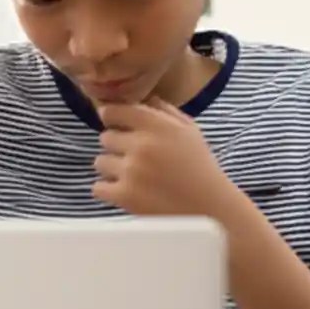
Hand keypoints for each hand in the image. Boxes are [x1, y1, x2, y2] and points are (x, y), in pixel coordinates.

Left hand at [93, 97, 245, 217]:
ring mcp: (131, 171)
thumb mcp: (190, 131)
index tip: (115, 124)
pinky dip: (108, 190)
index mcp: (158, 126)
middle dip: (116, 146)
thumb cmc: (200, 167)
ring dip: (112, 168)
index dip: (111, 117)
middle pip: (105, 138)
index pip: (114, 111)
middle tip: (134, 157)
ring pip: (99, 162)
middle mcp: (141, 145)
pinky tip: (125, 191)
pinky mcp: (124, 196)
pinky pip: (98, 187)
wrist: (212, 209)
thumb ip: (164, 112)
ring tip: (133, 176)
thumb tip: (143, 99)